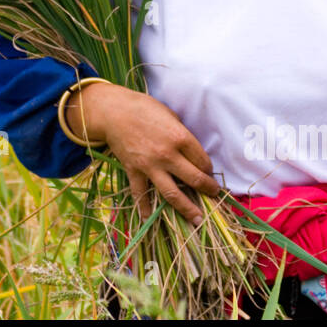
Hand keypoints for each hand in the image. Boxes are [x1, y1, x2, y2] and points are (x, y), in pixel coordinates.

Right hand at [65, 81, 220, 225]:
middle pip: (194, 179)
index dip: (209, 169)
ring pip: (172, 193)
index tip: (209, 172)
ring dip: (187, 208)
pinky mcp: (134, 171)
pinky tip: (149, 218)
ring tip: (197, 219)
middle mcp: (168, 155)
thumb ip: (181, 134)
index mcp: (180, 137)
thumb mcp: (170, 115)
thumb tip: (191, 150)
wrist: (113, 111)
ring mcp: (150, 166)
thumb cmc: (143, 108)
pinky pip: (140, 194)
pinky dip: (144, 208)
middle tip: (214, 194)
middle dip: (208, 189)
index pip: (203, 161)